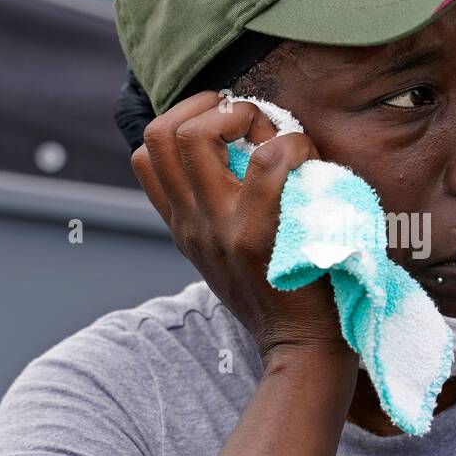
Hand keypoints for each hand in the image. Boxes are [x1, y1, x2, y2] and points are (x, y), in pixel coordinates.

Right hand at [131, 90, 353, 365]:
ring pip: (197, 135)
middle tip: (251, 121)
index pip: (145, 154)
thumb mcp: (229, 257)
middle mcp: (191, 224)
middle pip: (160, 132)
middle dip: (208, 105)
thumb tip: (244, 160)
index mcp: (183, 226)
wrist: (300, 351)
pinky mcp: (258, 235)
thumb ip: (222, 215)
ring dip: (242, 116)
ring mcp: (219, 228)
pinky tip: (309, 158)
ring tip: (276, 135)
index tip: (225, 128)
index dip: (182, 120)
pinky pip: (269, 160)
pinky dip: (293, 144)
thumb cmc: (281, 296)